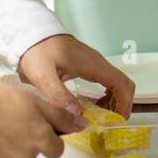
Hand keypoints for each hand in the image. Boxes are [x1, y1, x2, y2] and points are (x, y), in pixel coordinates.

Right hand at [0, 81, 84, 157]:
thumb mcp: (36, 101)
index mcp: (40, 141)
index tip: (35, 126)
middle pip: (34, 155)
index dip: (48, 138)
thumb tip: (84, 125)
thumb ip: (61, 116)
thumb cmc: (1, 99)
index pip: (57, 150)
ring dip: (9, 150)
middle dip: (27, 143)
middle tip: (11, 124)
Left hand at [18, 34, 135, 117]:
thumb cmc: (38, 52)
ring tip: (102, 116)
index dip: (125, 103)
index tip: (118, 120)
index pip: (121, 84)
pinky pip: (106, 80)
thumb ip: (59, 95)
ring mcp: (95, 63)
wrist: (33, 35)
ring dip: (115, 100)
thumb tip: (77, 114)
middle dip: (123, 103)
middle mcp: (98, 63)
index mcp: (93, 65)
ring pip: (117, 82)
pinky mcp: (89, 65)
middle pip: (124, 84)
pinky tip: (94, 104)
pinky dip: (107, 94)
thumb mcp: (44, 76)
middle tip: (111, 121)